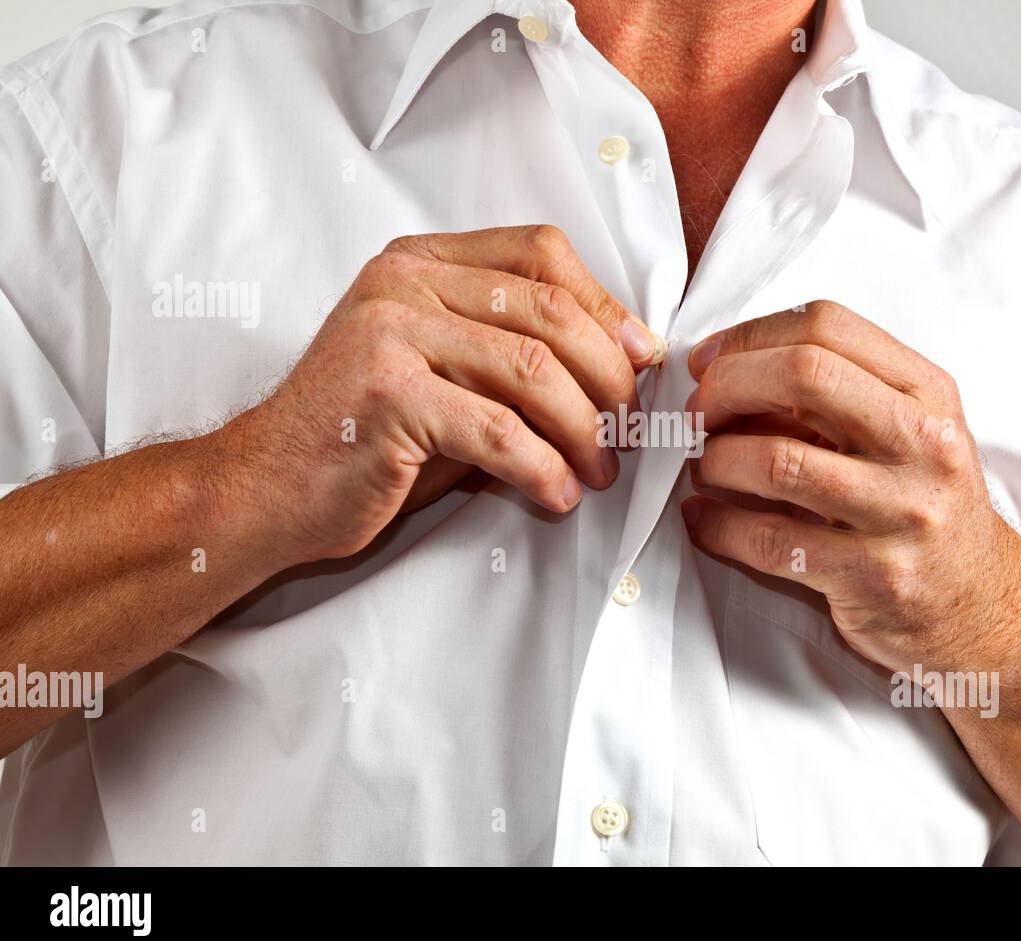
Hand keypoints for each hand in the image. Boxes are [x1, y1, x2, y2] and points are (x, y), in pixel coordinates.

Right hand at [222, 225, 660, 565]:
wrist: (266, 490)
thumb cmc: (367, 438)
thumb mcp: (445, 376)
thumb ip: (512, 355)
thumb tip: (622, 366)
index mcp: (422, 262)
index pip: (541, 253)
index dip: (606, 306)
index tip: (641, 359)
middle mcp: (404, 282)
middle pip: (550, 311)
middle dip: (608, 377)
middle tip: (628, 428)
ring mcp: (390, 332)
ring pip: (534, 371)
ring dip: (584, 430)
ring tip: (598, 469)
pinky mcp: (387, 394)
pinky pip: (499, 432)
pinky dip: (543, 470)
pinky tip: (556, 495)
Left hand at [680, 301, 1020, 674]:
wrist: (982, 608)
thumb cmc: (925, 508)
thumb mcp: (905, 433)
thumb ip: (834, 395)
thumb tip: (724, 370)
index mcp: (928, 394)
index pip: (827, 326)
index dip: (750, 335)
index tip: (709, 360)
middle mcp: (923, 444)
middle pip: (803, 374)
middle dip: (726, 386)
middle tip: (696, 414)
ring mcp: (902, 513)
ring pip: (777, 461)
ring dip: (715, 459)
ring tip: (703, 466)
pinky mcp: (871, 576)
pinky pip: (767, 540)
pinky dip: (716, 525)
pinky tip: (703, 517)